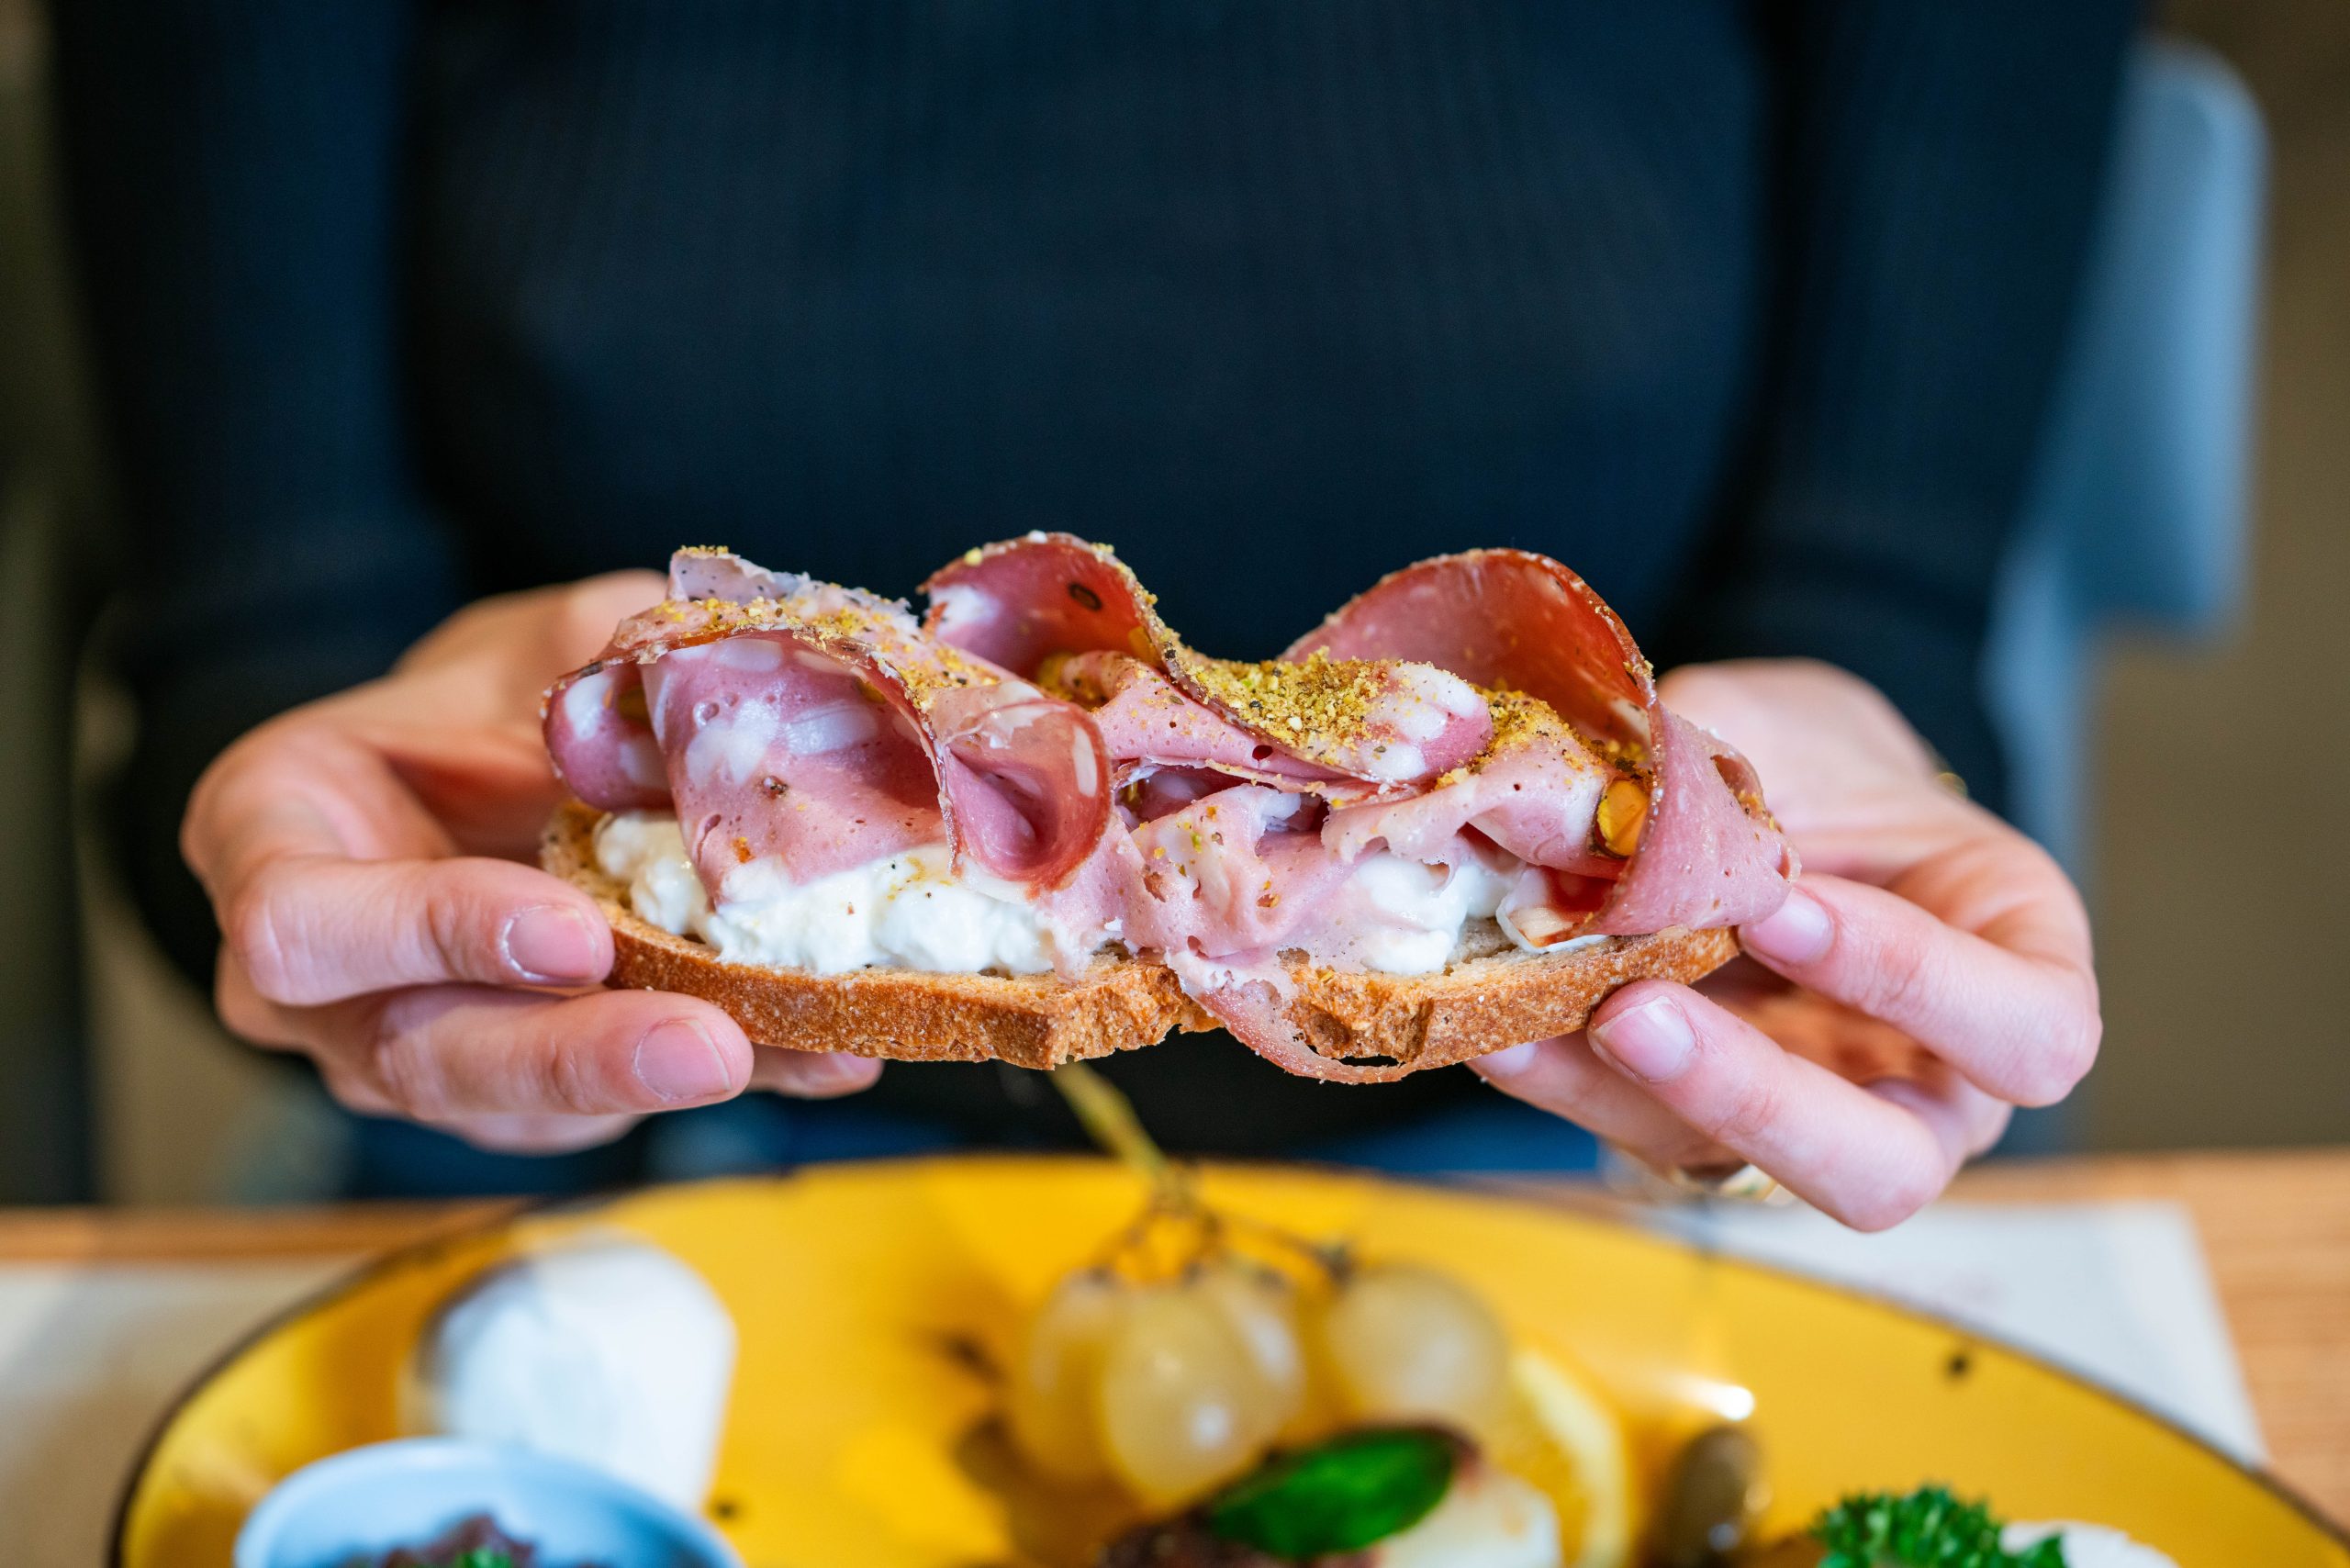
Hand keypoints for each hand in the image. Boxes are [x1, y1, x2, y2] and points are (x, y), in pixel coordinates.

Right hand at [186, 574, 880, 1152]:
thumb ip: (602, 658)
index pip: (302, 924)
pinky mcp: (524, 1099)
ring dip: (678, 1083)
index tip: (575, 934)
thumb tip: (716, 682)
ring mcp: (417, 1053)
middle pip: (425, 1055)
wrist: (505, 759)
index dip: (433, 935)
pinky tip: (831, 1052)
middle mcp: (323, 984)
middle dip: (578, 1056)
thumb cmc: (489, 695)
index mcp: (270, 844)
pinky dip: (737, 1074)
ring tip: (814, 1054)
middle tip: (713, 1046)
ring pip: (530, 1105)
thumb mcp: (535, 642)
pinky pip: (621, 1103)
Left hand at [1473, 660, 2098, 1229]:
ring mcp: (1803, 1120)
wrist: (1758, 784)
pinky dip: (1549, 1075)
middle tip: (1639, 1011)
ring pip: (1738, 1171)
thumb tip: (1607, 789)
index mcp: (2016, 975)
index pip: (2028, 1033)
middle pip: (1886, 1167)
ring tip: (1521, 1016)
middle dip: (1756, 1099)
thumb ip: (1739, 773)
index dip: (1915, 985)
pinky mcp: (1688, 1125)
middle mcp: (1927, 1081)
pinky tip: (1481, 1019)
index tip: (1785, 905)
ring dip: (1623, 1100)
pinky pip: (1623, 1126)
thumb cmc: (1820, 761)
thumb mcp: (1805, 738)